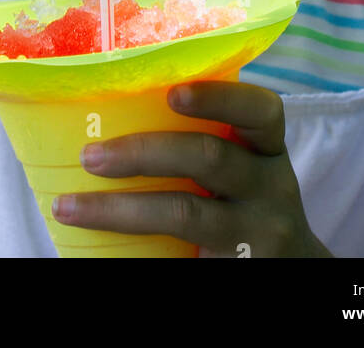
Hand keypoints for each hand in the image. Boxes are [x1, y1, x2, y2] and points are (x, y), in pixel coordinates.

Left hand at [52, 80, 332, 256]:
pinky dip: (134, 249)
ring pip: (186, 212)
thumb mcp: (246, 169)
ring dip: (120, 208)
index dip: (219, 96)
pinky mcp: (237, 267)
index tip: (172, 93)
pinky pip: (181, 257)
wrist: (293, 271)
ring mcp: (256, 233)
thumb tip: (108, 114)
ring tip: (70, 206)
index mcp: (268, 150)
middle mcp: (271, 188)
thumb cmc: (246, 205)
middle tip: (89, 155)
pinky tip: (98, 247)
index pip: (261, 111)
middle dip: (143, 152)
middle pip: (210, 157)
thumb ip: (204, 141)